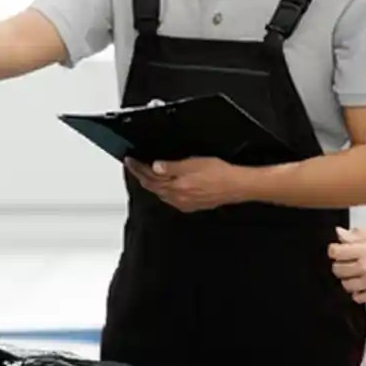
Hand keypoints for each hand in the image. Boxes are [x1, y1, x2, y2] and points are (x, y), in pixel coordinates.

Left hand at [125, 157, 246, 212]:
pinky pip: (170, 200)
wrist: (236, 186)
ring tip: (144, 176)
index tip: (130, 161)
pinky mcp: (191, 205)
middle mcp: (177, 196)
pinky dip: (162, 192)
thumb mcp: (194, 163)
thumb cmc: (219, 173)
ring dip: (150, 184)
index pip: (150, 176)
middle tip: (133, 166)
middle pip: (152, 186)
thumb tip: (155, 166)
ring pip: (160, 194)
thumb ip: (173, 166)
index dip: (138, 167)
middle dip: (140, 175)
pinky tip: (164, 189)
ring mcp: (183, 202)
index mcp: (176, 185)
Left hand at [328, 227, 365, 302]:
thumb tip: (340, 233)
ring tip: (352, 275)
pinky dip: (356, 294)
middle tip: (345, 263)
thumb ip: (356, 235)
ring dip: (346, 280)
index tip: (337, 250)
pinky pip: (360, 297)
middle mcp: (365, 266)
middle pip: (339, 270)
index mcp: (364, 250)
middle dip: (339, 265)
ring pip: (347, 285)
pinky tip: (359, 287)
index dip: (333, 251)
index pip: (336, 252)